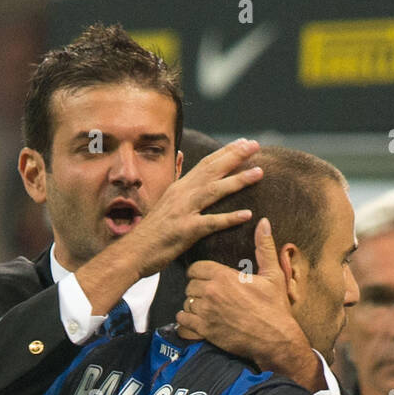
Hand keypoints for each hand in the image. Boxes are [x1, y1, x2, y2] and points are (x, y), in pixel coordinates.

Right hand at [128, 138, 263, 276]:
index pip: (206, 163)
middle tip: (255, 146)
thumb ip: (178, 180)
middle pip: (212, 170)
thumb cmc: (152, 231)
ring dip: (237, 180)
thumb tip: (181, 155)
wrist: (134, 252)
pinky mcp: (186, 231)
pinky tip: (247, 214)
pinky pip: (211, 223)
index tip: (244, 143)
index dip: (226, 151)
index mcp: (180, 187)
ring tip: (259, 172)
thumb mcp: (165, 200)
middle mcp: (182, 194)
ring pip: (214, 190)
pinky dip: (229, 218)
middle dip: (235, 156)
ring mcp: (184, 211)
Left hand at [176, 218, 321, 389]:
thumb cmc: (275, 307)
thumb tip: (264, 222)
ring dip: (193, 306)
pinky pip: (183, 321)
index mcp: (223, 276)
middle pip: (189, 285)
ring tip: (205, 308)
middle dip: (197, 290)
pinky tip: (197, 321)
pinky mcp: (205, 330)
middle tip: (208, 295)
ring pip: (186, 303)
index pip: (196, 268)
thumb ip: (264, 247)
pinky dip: (187, 321)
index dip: (200, 273)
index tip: (206, 279)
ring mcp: (206, 312)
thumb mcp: (273, 275)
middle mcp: (211, 292)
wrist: (276, 339)